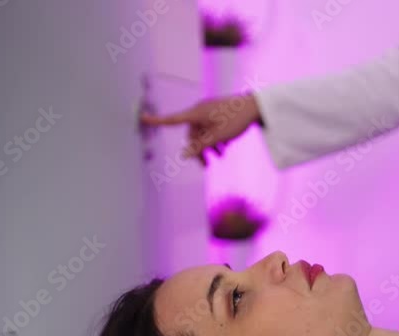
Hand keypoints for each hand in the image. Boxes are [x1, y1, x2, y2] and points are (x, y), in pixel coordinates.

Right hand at [140, 94, 261, 165]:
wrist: (256, 106)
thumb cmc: (237, 119)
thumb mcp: (218, 137)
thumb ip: (200, 146)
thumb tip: (183, 155)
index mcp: (196, 113)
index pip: (173, 120)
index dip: (157, 121)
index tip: (142, 118)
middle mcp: (199, 111)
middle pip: (191, 134)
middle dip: (197, 150)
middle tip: (206, 166)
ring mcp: (209, 112)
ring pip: (202, 133)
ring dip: (208, 146)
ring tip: (220, 157)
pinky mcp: (217, 113)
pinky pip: (210, 128)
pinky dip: (214, 139)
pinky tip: (224, 149)